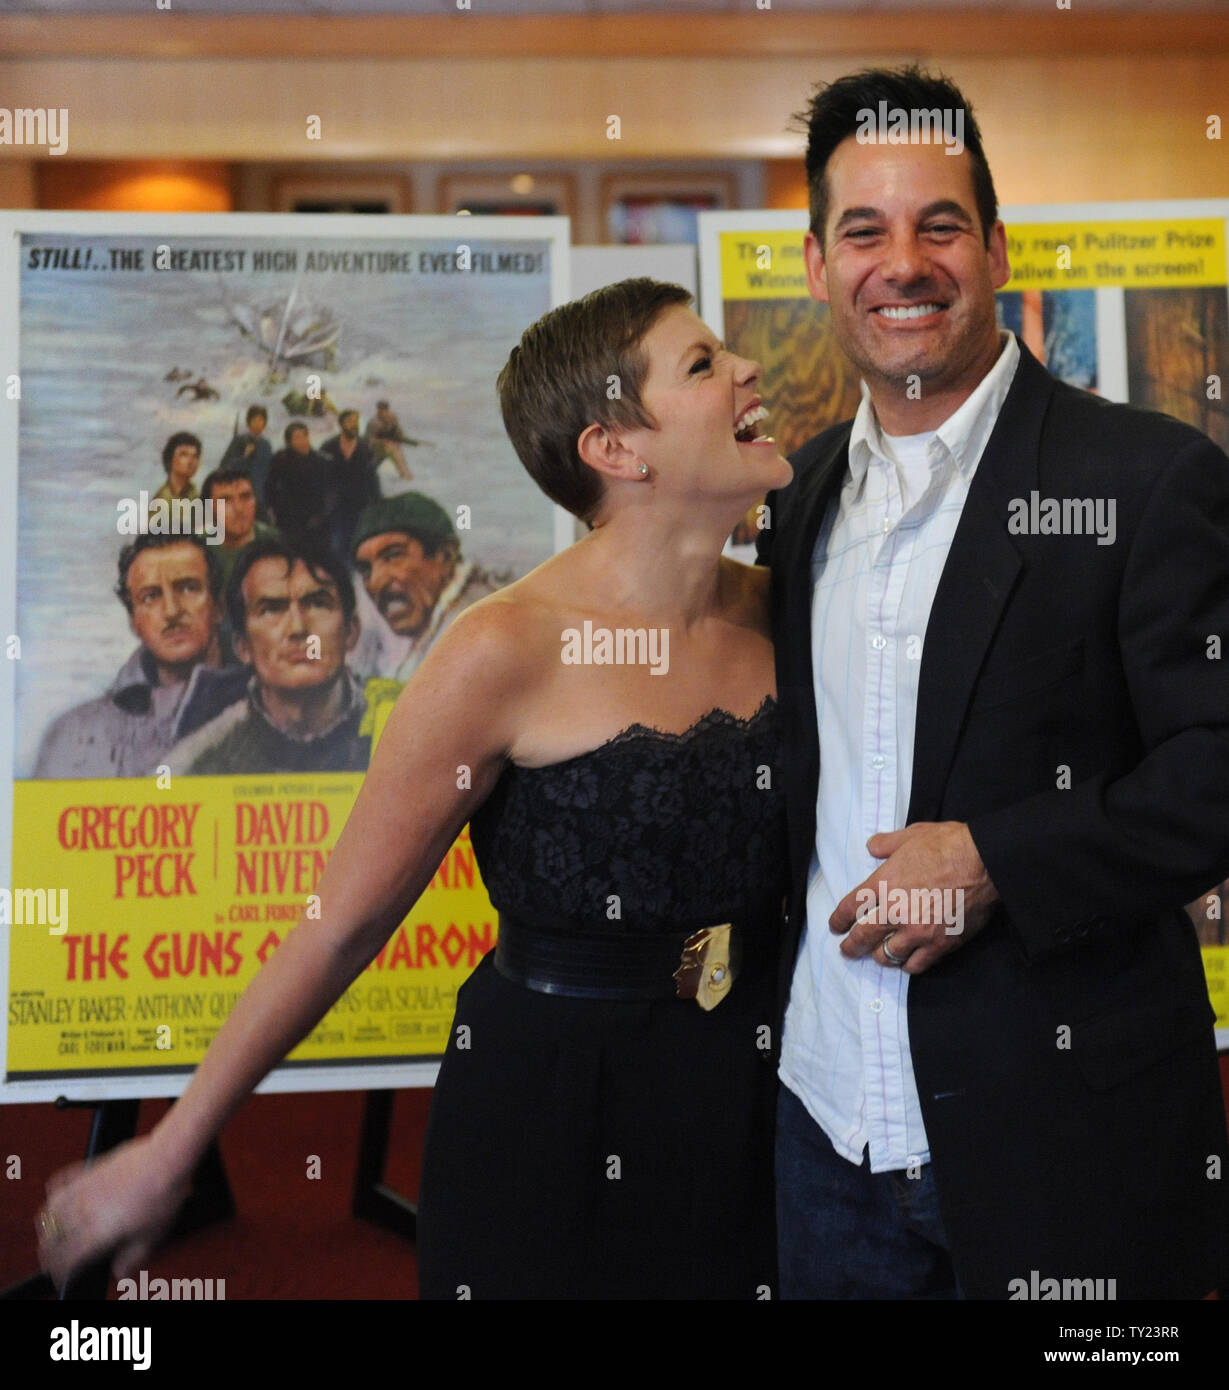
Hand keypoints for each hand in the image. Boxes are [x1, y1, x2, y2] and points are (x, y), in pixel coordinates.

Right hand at [36, 1135, 190, 1290]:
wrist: (166, 1158)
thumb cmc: (162, 1197)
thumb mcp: (152, 1236)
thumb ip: (133, 1258)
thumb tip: (118, 1273)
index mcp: (97, 1233)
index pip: (66, 1259)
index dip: (60, 1273)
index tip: (61, 1279)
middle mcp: (84, 1211)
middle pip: (52, 1238)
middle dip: (48, 1254)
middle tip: (52, 1261)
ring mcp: (84, 1188)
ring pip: (50, 1211)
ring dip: (46, 1225)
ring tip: (50, 1234)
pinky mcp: (89, 1168)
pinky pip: (60, 1181)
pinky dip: (53, 1192)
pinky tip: (54, 1196)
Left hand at [829, 821, 998, 974]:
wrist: (985, 862)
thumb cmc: (948, 844)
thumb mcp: (911, 834)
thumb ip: (887, 843)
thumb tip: (871, 847)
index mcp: (884, 883)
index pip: (850, 907)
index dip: (839, 919)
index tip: (834, 926)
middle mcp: (896, 911)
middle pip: (863, 937)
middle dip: (851, 946)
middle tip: (847, 951)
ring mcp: (918, 930)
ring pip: (888, 955)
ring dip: (880, 956)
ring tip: (879, 955)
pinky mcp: (940, 944)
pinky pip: (916, 965)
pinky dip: (908, 965)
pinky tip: (907, 962)